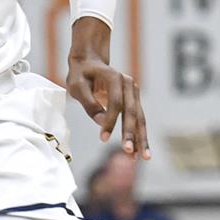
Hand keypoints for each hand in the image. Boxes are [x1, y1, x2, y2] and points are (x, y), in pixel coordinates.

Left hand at [67, 17, 148, 156]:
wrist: (90, 62)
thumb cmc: (81, 74)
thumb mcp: (77, 85)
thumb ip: (89, 103)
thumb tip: (102, 122)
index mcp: (115, 78)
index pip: (116, 102)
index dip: (110, 120)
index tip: (103, 138)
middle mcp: (128, 84)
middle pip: (133, 111)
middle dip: (131, 133)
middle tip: (128, 151)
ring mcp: (133, 93)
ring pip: (139, 118)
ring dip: (140, 138)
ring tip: (142, 157)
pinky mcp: (133, 101)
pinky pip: (137, 120)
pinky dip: (138, 136)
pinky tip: (139, 151)